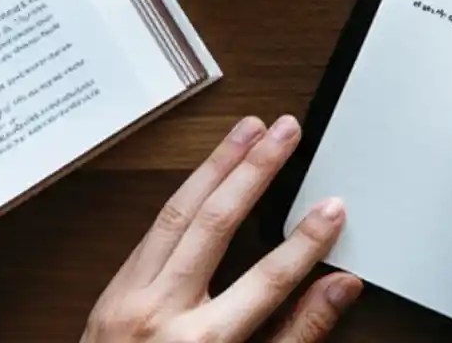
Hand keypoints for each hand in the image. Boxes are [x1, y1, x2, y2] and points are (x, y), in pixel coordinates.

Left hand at [83, 115, 362, 342]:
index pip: (267, 280)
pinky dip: (183, 192)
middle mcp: (160, 315)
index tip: (334, 208)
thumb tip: (338, 289)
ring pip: (178, 212)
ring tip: (248, 129)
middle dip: (257, 171)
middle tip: (288, 131)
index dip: (306, 241)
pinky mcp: (112, 290)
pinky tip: (206, 170)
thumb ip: (295, 338)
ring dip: (216, 164)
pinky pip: (153, 228)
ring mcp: (129, 298)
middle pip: (216, 224)